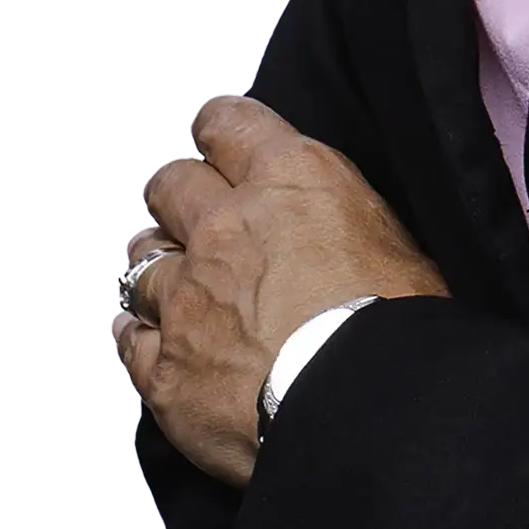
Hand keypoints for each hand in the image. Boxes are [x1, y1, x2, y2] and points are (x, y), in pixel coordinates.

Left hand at [111, 94, 447, 488]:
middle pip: (171, 184)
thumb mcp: (393, 238)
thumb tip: (333, 228)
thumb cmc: (398, 324)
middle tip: (181, 199)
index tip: (211, 129)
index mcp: (290, 181)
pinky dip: (135, 331)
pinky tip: (136, 330)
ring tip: (160, 267)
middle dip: (175, 189)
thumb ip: (341, 218)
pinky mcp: (166, 367)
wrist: (365, 405)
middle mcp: (226, 228)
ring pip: (142, 260)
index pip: (229, 123)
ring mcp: (187, 298)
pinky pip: (130, 338)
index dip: (216, 126)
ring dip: (153, 260)